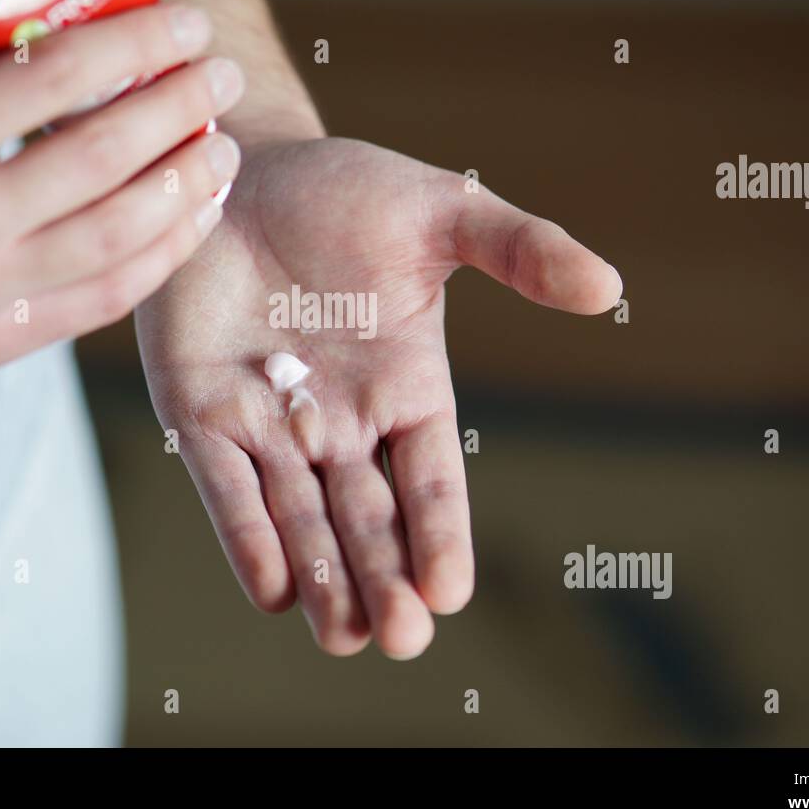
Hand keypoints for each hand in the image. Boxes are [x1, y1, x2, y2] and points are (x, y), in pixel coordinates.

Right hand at [0, 5, 244, 434]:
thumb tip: (87, 66)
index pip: (49, 79)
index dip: (133, 44)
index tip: (184, 28)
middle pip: (101, 156)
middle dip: (179, 108)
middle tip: (222, 78)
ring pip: (120, 234)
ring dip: (187, 186)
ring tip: (225, 150)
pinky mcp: (1, 344)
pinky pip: (107, 296)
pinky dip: (162, 253)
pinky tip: (194, 216)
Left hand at [137, 136, 621, 658]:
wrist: (240, 170)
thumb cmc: (346, 192)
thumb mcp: (442, 212)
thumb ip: (520, 248)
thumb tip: (608, 287)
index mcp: (405, 388)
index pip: (429, 478)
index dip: (441, 532)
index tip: (454, 589)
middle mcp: (340, 423)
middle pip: (369, 518)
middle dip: (386, 579)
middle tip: (404, 638)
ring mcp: (268, 423)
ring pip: (301, 519)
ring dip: (324, 577)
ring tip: (345, 636)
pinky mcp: (200, 412)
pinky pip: (226, 484)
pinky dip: (247, 534)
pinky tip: (273, 587)